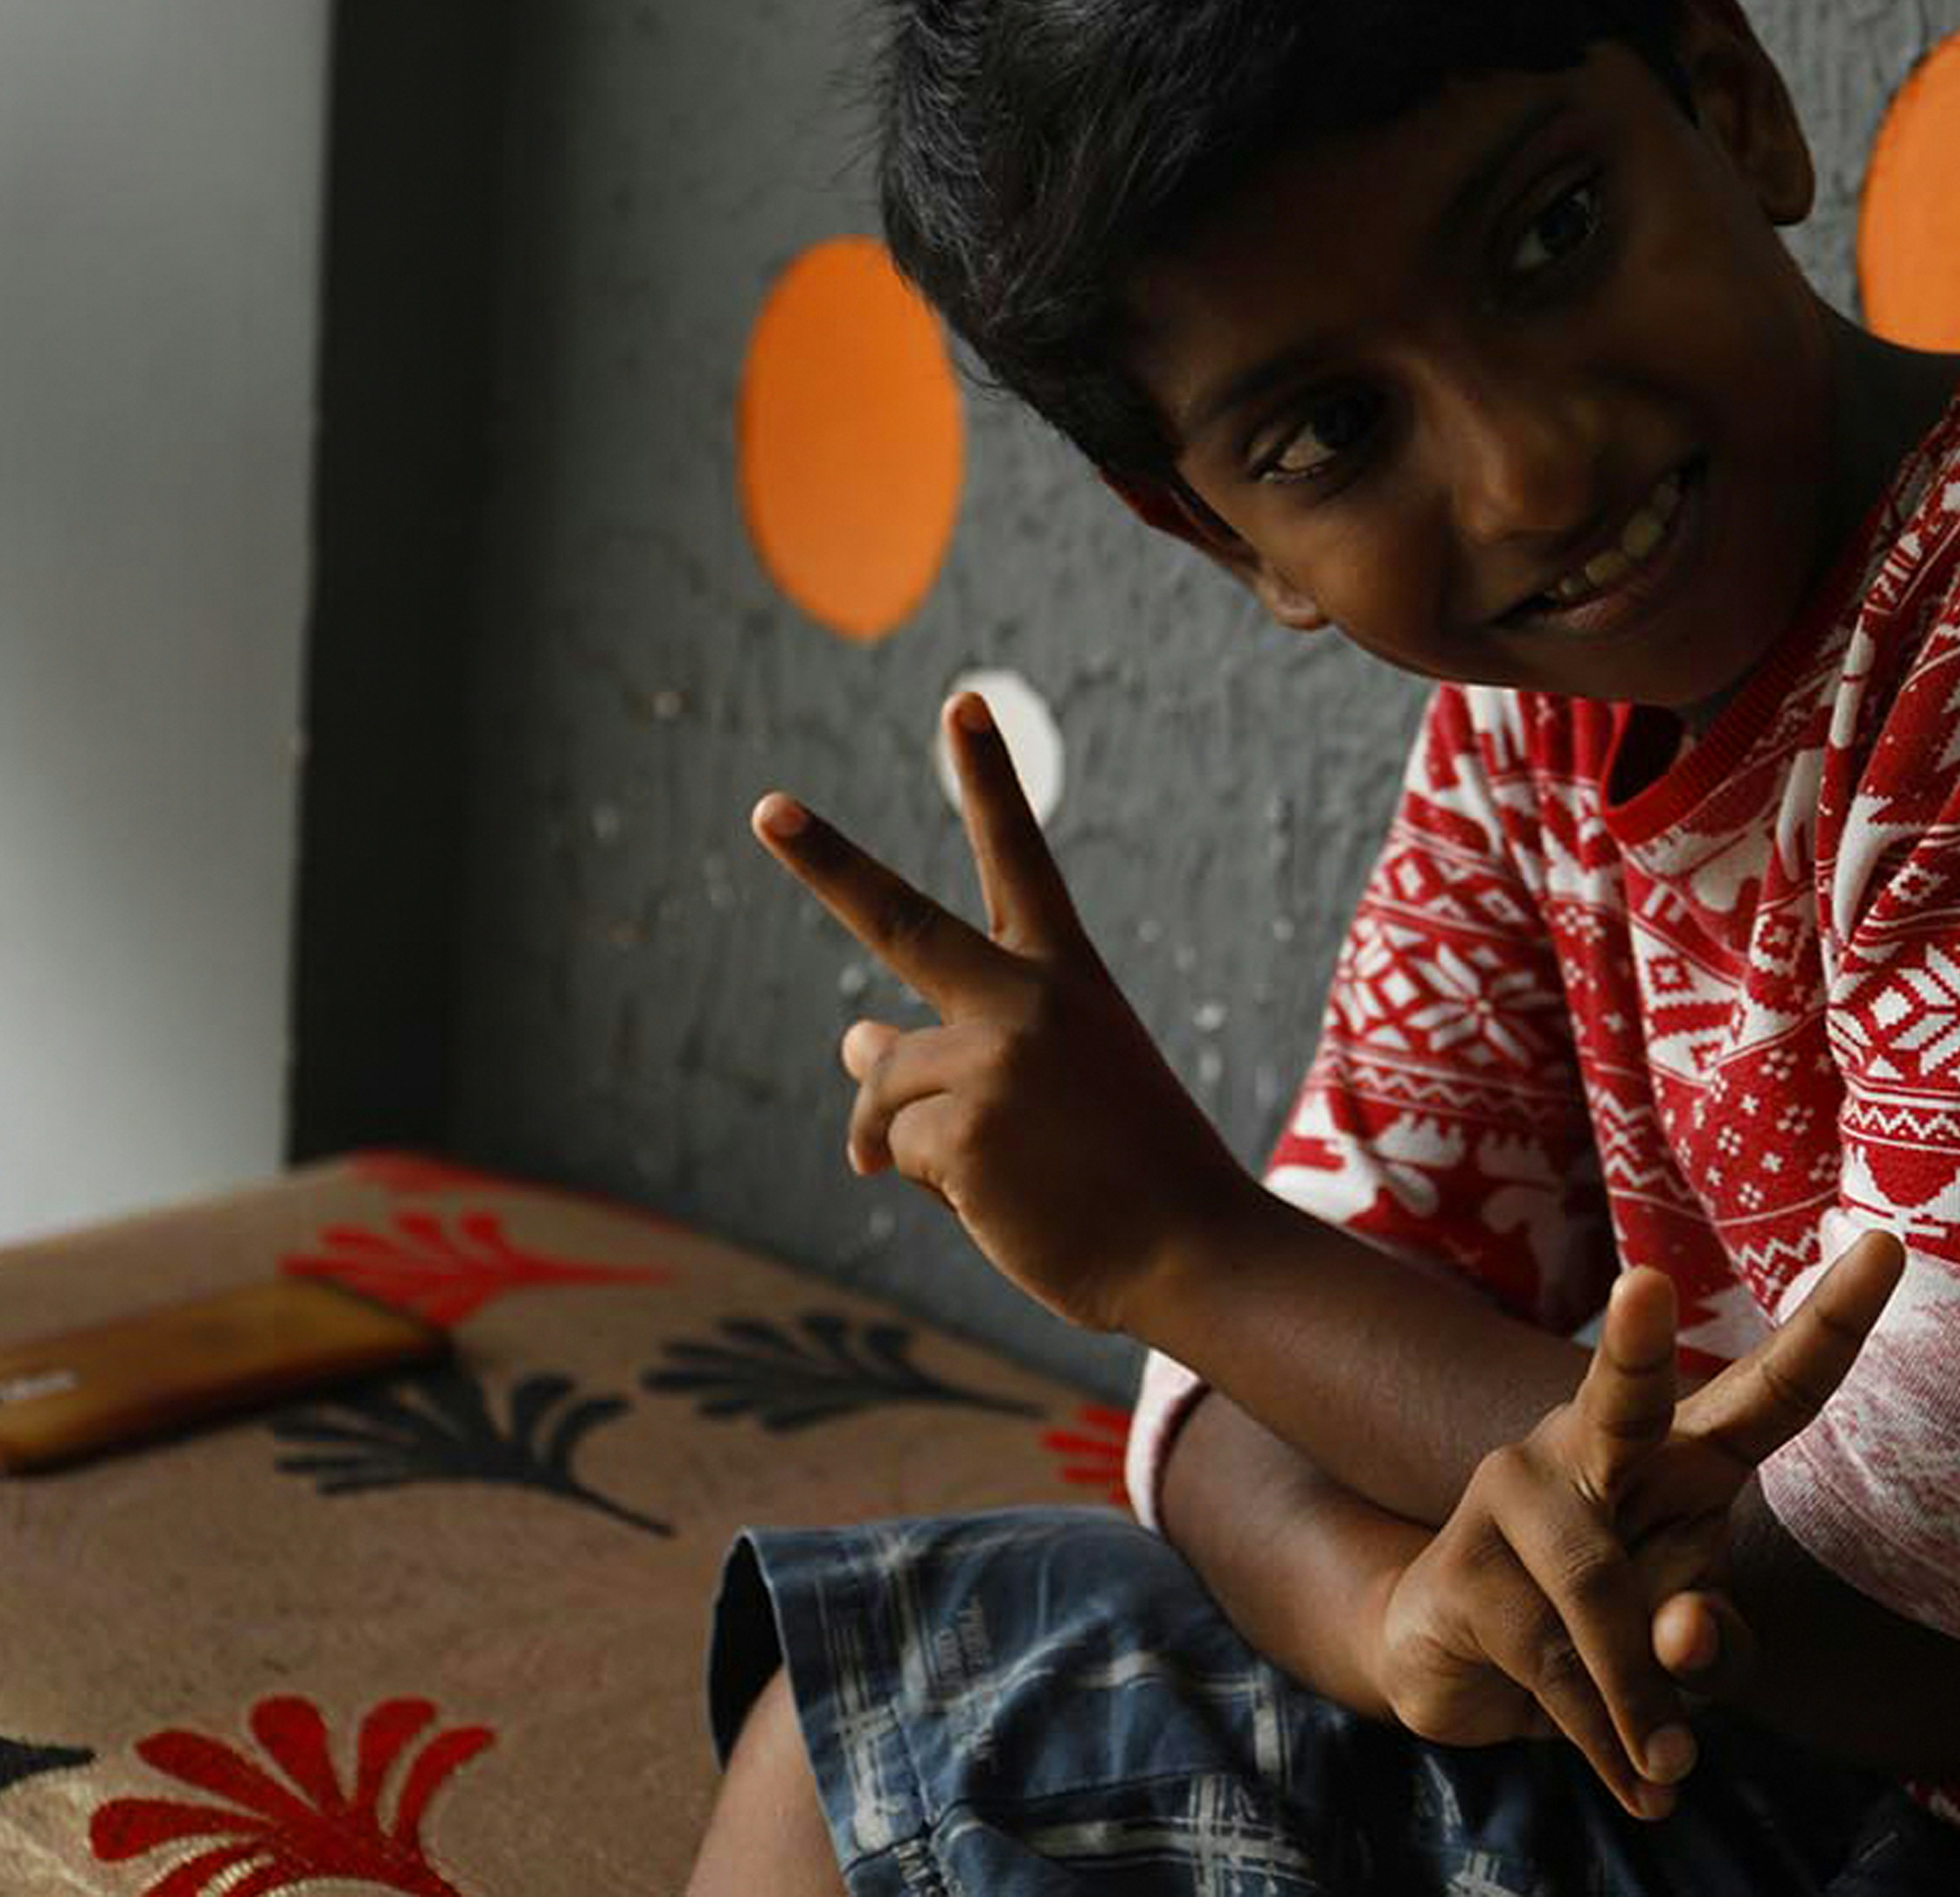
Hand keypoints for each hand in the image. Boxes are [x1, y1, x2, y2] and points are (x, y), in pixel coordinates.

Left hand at [750, 693, 1258, 1332]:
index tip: (962, 705)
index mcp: (1067, 978)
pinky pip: (890, 1151)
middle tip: (766, 809)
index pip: (1019, 861)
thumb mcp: (1053, 1089)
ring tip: (1003, 1178)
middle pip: (899, 918)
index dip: (989, 780)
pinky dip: (928, 1186)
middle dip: (826, 861)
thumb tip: (850, 1038)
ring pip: (885, 1082)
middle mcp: (1026, 999)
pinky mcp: (959, 1126)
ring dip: (906, 1139)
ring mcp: (991, 1056)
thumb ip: (960, 1050)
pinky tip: (1004, 1205)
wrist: (1193, 1254)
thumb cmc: (1127, 1177)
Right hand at [1367, 1232, 1904, 1816]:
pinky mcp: (1463, 1571)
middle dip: (1635, 1344)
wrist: (1456, 1657)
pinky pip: (1554, 1669)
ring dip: (1645, 1699)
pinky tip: (1641, 1783)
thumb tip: (1685, 1632)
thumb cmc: (1604, 1624)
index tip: (1893, 1249)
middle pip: (1623, 1396)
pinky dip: (1605, 1740)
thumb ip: (1715, 1637)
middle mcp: (1591, 1446)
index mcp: (1678, 1449)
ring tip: (1672, 1766)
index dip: (1832, 1325)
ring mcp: (1514, 1495)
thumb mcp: (1685, 1632)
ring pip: (1603, 1596)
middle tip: (1647, 1285)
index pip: (1769, 1389)